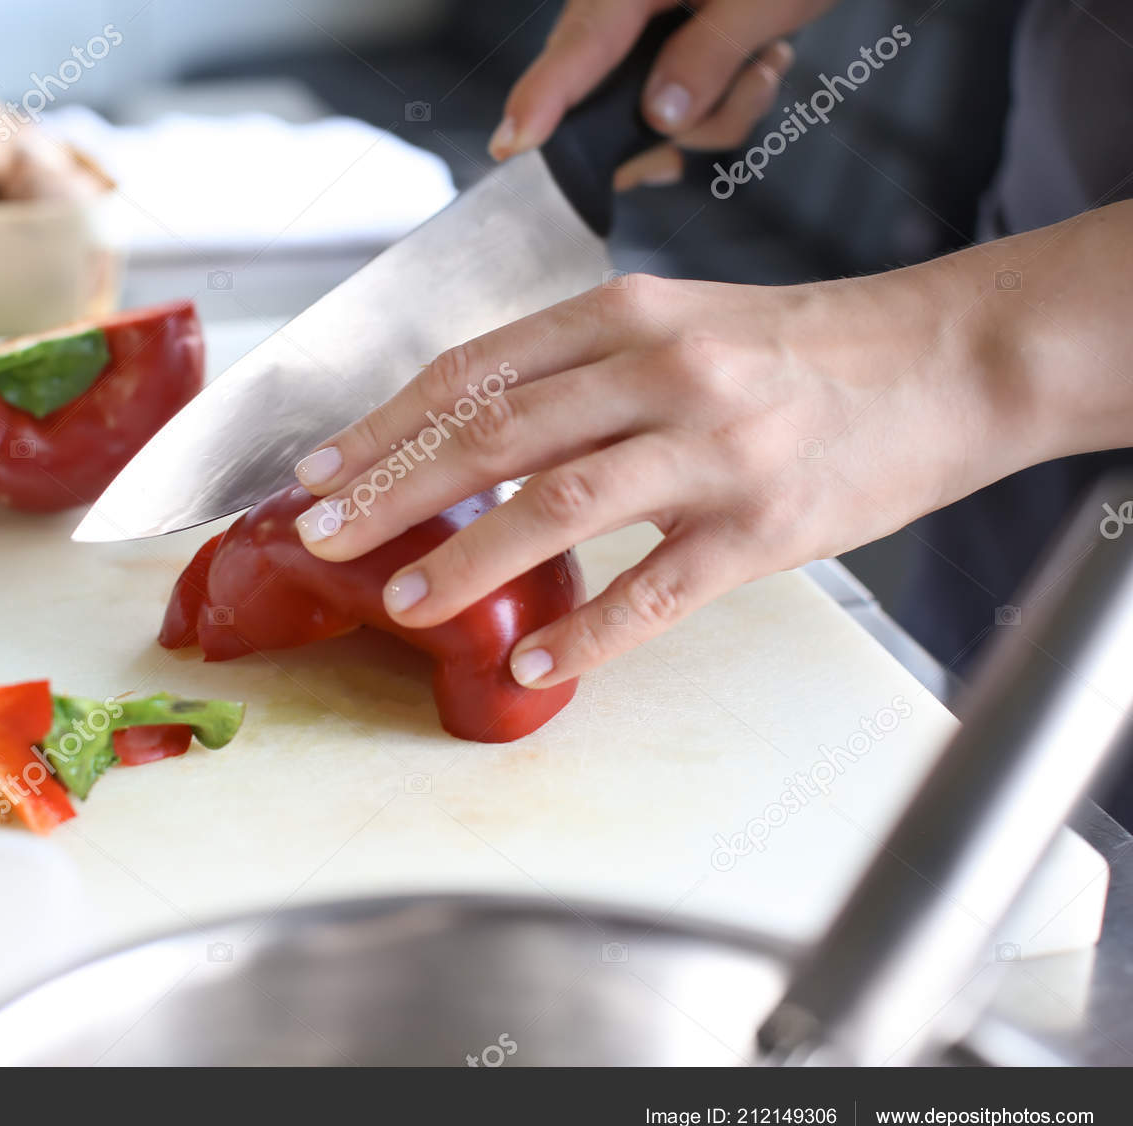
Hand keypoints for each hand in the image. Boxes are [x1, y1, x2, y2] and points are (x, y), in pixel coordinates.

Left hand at [288, 255, 1059, 689]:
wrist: (946, 362)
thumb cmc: (803, 349)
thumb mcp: (681, 323)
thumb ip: (582, 369)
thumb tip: (474, 431)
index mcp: (627, 316)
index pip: (475, 370)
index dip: (386, 422)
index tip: (322, 468)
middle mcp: (661, 372)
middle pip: (496, 431)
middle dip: (394, 489)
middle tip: (323, 534)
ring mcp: (713, 451)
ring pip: (561, 503)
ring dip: (472, 560)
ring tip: (407, 602)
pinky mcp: (762, 529)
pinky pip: (655, 590)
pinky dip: (586, 631)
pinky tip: (532, 667)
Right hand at [490, 0, 835, 189]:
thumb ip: (710, 55)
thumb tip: (661, 117)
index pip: (580, 45)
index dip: (543, 100)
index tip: (512, 143)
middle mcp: (622, 7)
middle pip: (603, 99)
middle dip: (673, 123)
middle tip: (741, 90)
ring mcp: (639, 34)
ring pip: (650, 119)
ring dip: (718, 112)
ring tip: (769, 60)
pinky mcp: (661, 53)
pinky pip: (679, 112)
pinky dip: (724, 105)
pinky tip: (759, 62)